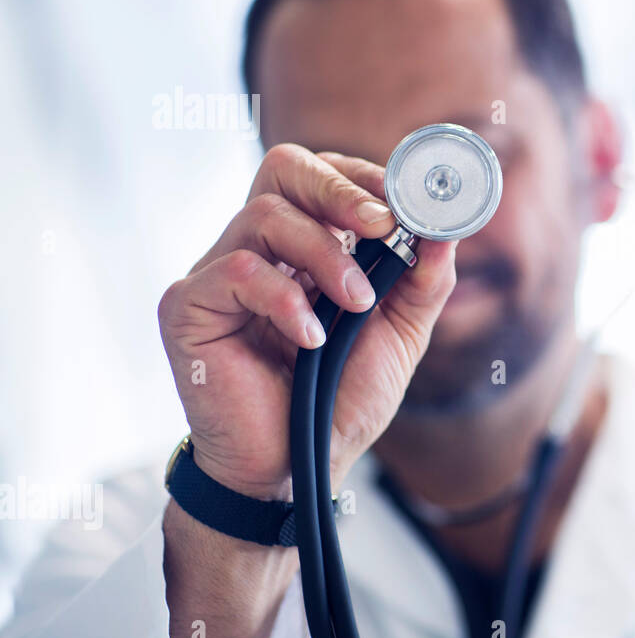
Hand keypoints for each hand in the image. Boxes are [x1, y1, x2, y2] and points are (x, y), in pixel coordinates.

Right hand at [157, 143, 456, 499]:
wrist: (300, 467)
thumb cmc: (342, 397)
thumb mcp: (402, 331)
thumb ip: (424, 277)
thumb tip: (445, 225)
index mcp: (305, 245)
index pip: (322, 176)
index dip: (361, 177)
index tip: (404, 201)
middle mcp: (258, 249)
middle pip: (282, 169)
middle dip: (339, 189)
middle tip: (381, 224)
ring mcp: (218, 275)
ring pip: (264, 218)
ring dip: (325, 256)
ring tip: (356, 304)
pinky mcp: (187, 307)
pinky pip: (234, 271)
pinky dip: (283, 299)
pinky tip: (309, 338)